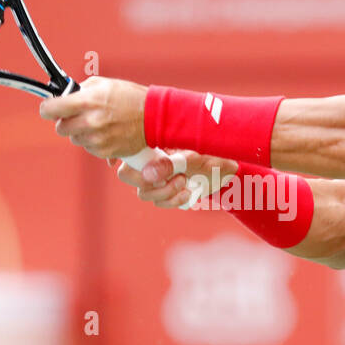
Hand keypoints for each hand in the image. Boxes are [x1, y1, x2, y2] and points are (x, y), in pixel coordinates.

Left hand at [38, 75, 147, 158]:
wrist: (153, 117)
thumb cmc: (128, 97)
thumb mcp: (102, 84)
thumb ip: (79, 91)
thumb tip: (62, 96)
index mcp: (85, 102)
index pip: (49, 109)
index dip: (47, 108)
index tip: (49, 108)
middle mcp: (89, 122)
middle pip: (59, 128)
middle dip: (66, 121)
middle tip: (79, 115)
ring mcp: (96, 140)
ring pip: (74, 139)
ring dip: (81, 132)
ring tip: (100, 123)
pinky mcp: (104, 152)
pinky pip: (88, 148)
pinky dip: (94, 142)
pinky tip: (108, 132)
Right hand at [110, 151, 237, 208]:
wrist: (229, 168)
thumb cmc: (213, 153)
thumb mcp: (195, 156)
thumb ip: (171, 163)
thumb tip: (149, 174)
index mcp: (154, 143)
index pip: (126, 149)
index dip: (115, 154)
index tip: (114, 162)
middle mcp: (152, 159)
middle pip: (128, 176)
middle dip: (147, 182)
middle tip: (174, 178)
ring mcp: (158, 177)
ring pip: (144, 192)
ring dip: (164, 192)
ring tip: (184, 183)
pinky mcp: (167, 192)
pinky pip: (158, 202)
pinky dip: (172, 201)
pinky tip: (187, 194)